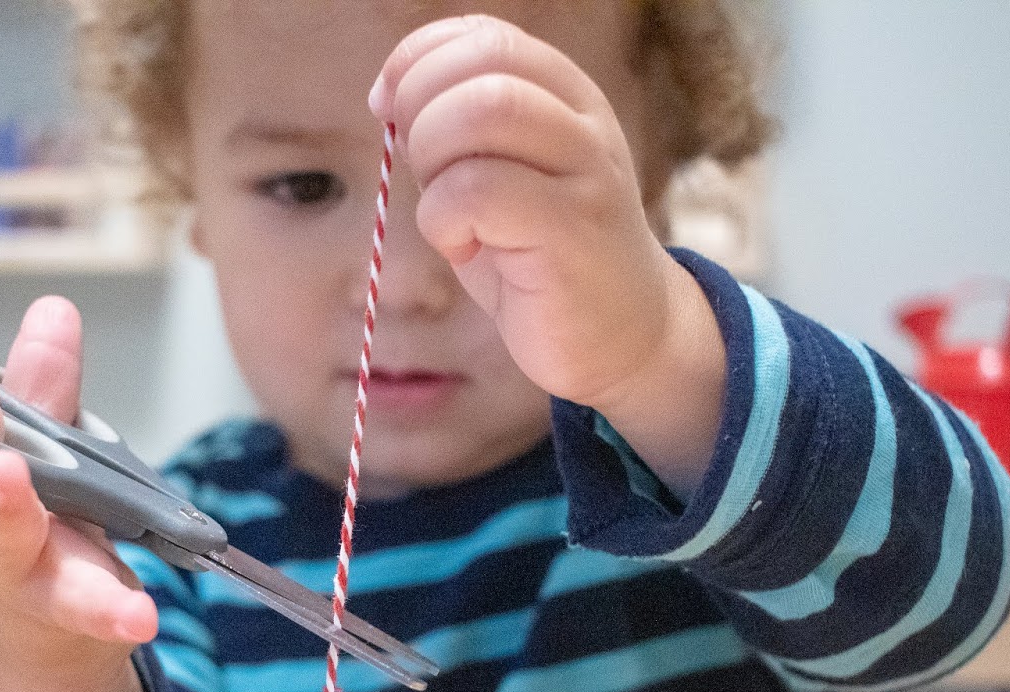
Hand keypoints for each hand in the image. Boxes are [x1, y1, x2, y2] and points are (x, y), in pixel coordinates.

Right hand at [0, 287, 156, 691]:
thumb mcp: (22, 443)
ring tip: (0, 471)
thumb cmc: (16, 519)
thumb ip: (40, 384)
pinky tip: (139, 614)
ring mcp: (3, 559)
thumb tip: (54, 311)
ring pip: (0, 529)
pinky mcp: (59, 602)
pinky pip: (85, 606)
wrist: (37, 631)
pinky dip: (110, 609)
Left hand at [370, 15, 726, 493]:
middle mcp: (582, 121)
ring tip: (449, 215)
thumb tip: (388, 94)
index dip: (419, 60)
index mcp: (564, 95)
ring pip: (480, 113)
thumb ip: (458, 131)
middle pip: (480, 65)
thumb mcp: (499, 177)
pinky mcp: (573, 229)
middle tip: (424, 174)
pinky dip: (445, 222)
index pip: (484, 36)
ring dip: (433, 163)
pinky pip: (477, 192)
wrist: (622, 338)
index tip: (390, 109)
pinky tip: (468, 251)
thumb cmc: (543, 259)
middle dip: (420, 112)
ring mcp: (585, 172)